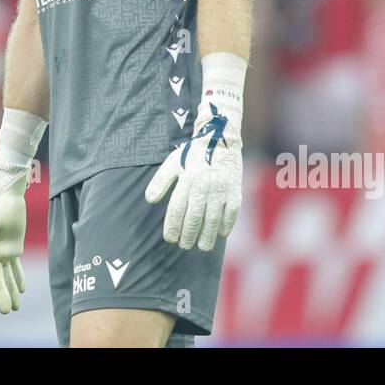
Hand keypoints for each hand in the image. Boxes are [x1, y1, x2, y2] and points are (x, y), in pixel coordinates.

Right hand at [0, 158, 31, 312]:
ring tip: (15, 308)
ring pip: (6, 276)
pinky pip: (16, 267)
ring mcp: (2, 252)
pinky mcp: (14, 248)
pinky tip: (23, 290)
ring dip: (10, 290)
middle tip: (5, 312)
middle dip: (0, 294)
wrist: (9, 196)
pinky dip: (19, 277)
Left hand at [144, 105, 242, 251]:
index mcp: (186, 179)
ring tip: (201, 246)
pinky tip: (220, 234)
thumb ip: (161, 181)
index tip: (170, 238)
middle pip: (195, 217)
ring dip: (207, 236)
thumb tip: (149, 200)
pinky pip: (231, 213)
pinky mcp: (235, 190)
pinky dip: (226, 226)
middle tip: (184, 245)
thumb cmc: (193, 154)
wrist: (220, 138)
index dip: (173, 227)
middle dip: (188, 235)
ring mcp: (221, 188)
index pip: (177, 209)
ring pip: (213, 219)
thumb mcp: (173, 163)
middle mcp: (204, 185)